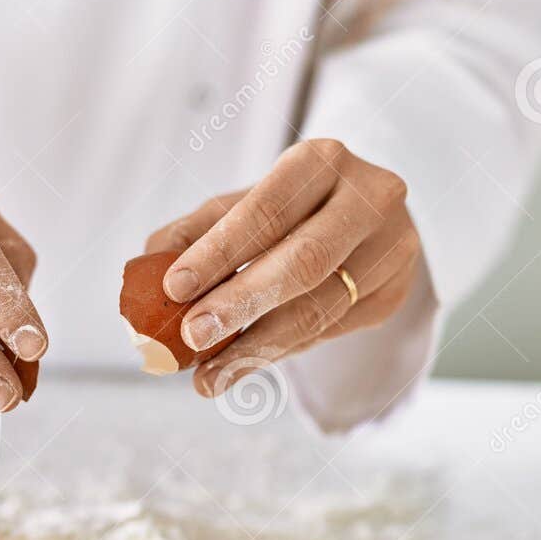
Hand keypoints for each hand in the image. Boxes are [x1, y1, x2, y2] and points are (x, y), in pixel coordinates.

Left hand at [144, 139, 421, 397]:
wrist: (369, 218)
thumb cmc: (293, 208)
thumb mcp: (245, 204)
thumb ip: (196, 231)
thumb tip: (147, 266)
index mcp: (323, 162)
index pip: (267, 211)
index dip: (219, 251)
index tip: (174, 288)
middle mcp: (369, 200)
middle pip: (303, 262)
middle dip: (240, 304)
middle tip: (191, 337)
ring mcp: (390, 250)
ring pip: (318, 310)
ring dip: (256, 349)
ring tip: (207, 377)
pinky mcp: (392, 294)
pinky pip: (328, 333)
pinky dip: (279, 352)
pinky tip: (241, 367)